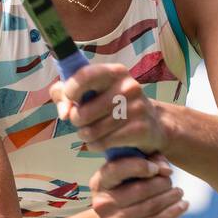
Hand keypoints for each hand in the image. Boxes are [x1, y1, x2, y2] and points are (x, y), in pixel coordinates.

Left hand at [49, 63, 169, 154]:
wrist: (152, 125)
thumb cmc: (113, 106)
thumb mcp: (91, 92)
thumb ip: (65, 94)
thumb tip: (64, 113)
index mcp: (115, 72)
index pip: (85, 75)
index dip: (70, 91)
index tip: (71, 99)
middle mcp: (128, 87)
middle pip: (82, 112)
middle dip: (76, 121)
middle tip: (82, 121)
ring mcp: (137, 108)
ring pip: (92, 131)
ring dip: (85, 135)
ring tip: (91, 132)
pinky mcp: (141, 129)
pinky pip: (104, 143)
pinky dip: (96, 145)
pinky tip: (101, 142)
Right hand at [89, 153, 188, 217]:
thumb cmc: (125, 196)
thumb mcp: (127, 177)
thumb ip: (146, 162)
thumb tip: (165, 169)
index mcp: (99, 183)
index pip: (117, 169)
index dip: (139, 165)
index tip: (157, 168)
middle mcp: (102, 203)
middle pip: (139, 189)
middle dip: (160, 183)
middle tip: (171, 182)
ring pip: (150, 206)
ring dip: (170, 197)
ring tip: (179, 192)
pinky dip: (172, 212)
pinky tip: (183, 206)